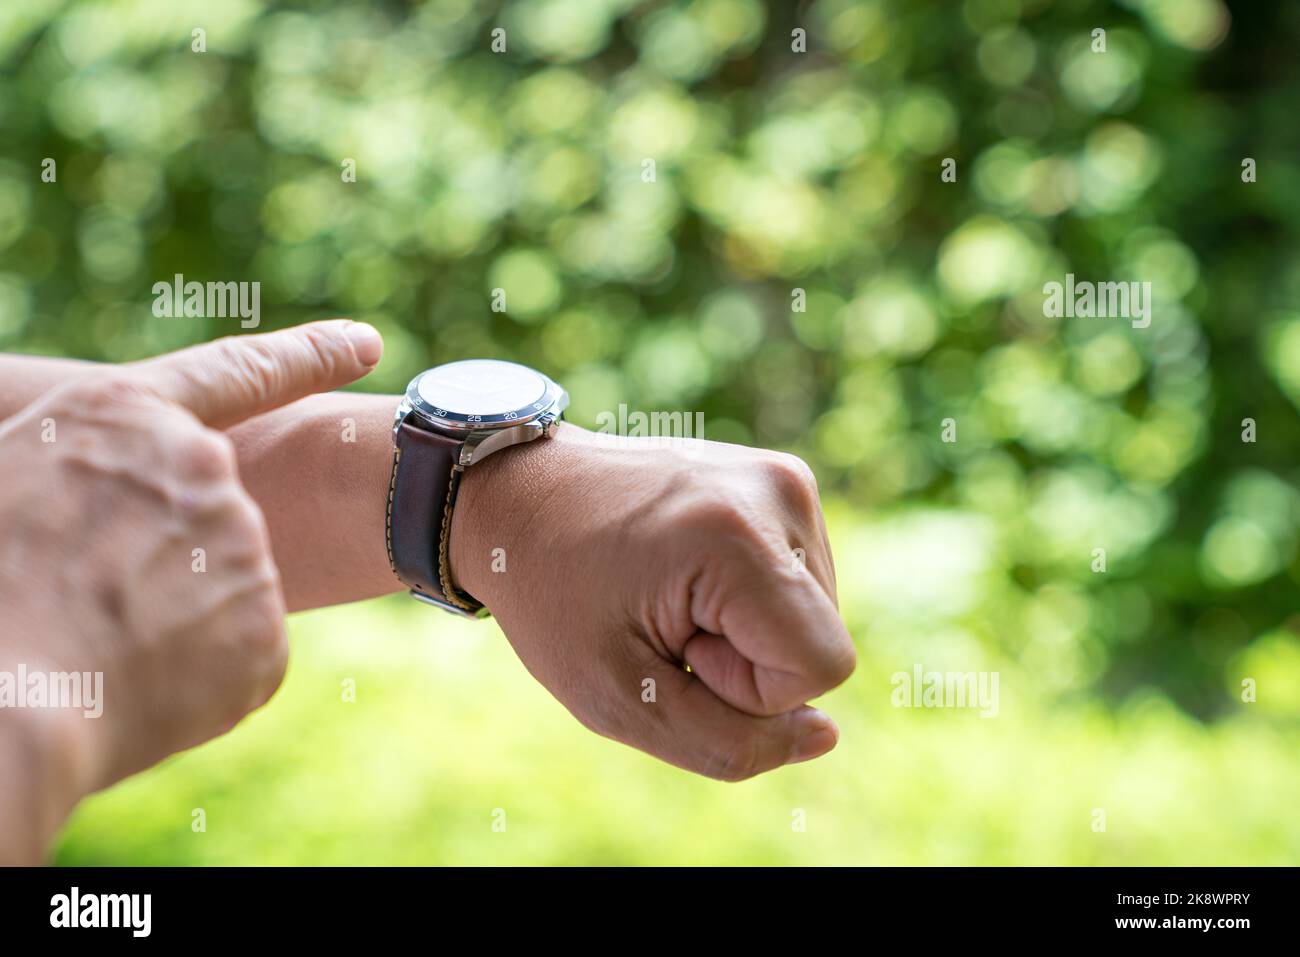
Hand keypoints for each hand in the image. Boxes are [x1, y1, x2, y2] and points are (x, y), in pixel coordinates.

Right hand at [0, 320, 381, 859]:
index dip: (308, 355)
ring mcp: (244, 549)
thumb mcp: (11, 483)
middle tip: (91, 604)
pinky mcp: (265, 631)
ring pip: (221, 592)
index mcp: (128, 418)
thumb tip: (115, 517)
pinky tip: (136, 687)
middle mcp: (204, 469)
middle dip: (164, 563)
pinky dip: (192, 679)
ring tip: (97, 648)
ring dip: (171, 623)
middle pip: (210, 519)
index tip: (367, 343)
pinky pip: (234, 655)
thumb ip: (94, 476)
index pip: (238, 371)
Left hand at [450, 425, 854, 780]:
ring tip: (668, 592)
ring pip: (813, 617)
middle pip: (819, 643)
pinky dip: (749, 600)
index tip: (671, 645)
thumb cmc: (553, 596)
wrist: (520, 496)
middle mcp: (778, 491)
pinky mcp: (782, 480)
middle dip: (744, 661)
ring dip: (745, 631)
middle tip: (658, 618)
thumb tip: (825, 736)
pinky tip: (687, 572)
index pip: (819, 669)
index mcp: (738, 536)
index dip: (747, 691)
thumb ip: (727, 745)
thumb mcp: (619, 699)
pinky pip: (800, 584)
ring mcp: (785, 477)